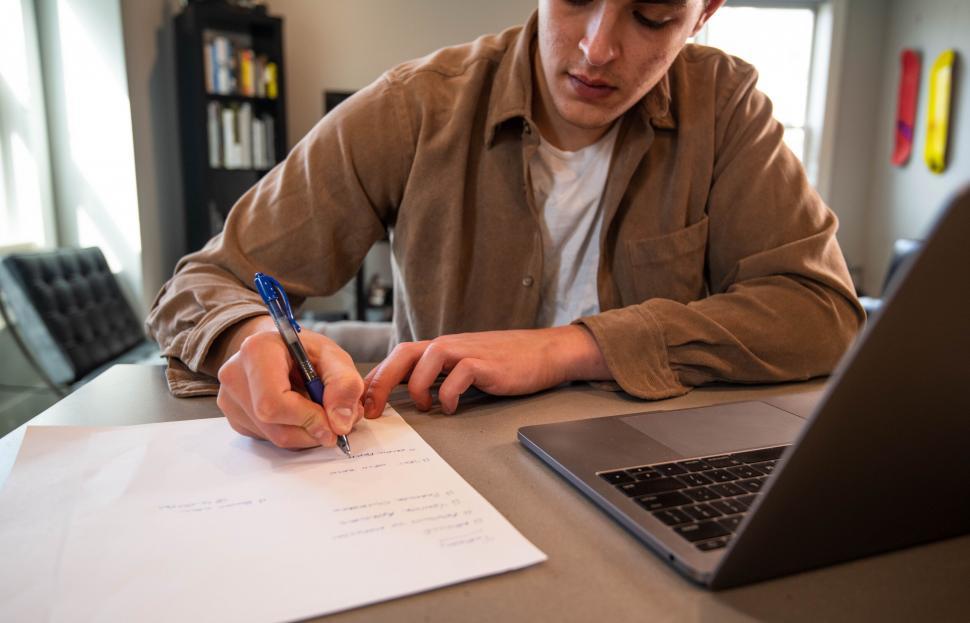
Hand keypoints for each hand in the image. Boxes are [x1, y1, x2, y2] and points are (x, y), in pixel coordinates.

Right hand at [214, 316, 364, 448]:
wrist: (276, 348)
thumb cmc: (303, 349)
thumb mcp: (332, 355)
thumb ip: (344, 383)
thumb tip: (340, 423)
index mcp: (256, 351)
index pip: (274, 402)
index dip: (308, 419)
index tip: (333, 422)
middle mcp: (235, 376)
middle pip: (275, 426)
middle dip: (312, 429)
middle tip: (334, 418)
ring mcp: (230, 401)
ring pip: (275, 438)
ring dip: (306, 434)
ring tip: (319, 411)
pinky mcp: (236, 419)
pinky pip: (269, 439)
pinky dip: (294, 433)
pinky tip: (300, 413)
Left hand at [362, 325, 610, 417]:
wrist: (544, 352)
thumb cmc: (505, 363)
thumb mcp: (465, 367)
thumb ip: (439, 376)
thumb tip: (410, 397)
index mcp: (440, 348)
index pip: (398, 357)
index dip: (376, 379)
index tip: (364, 404)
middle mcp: (449, 345)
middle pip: (403, 354)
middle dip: (381, 382)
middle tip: (372, 410)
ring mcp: (467, 351)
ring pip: (425, 360)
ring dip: (416, 388)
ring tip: (426, 408)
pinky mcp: (485, 363)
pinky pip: (457, 375)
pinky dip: (448, 395)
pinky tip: (452, 408)